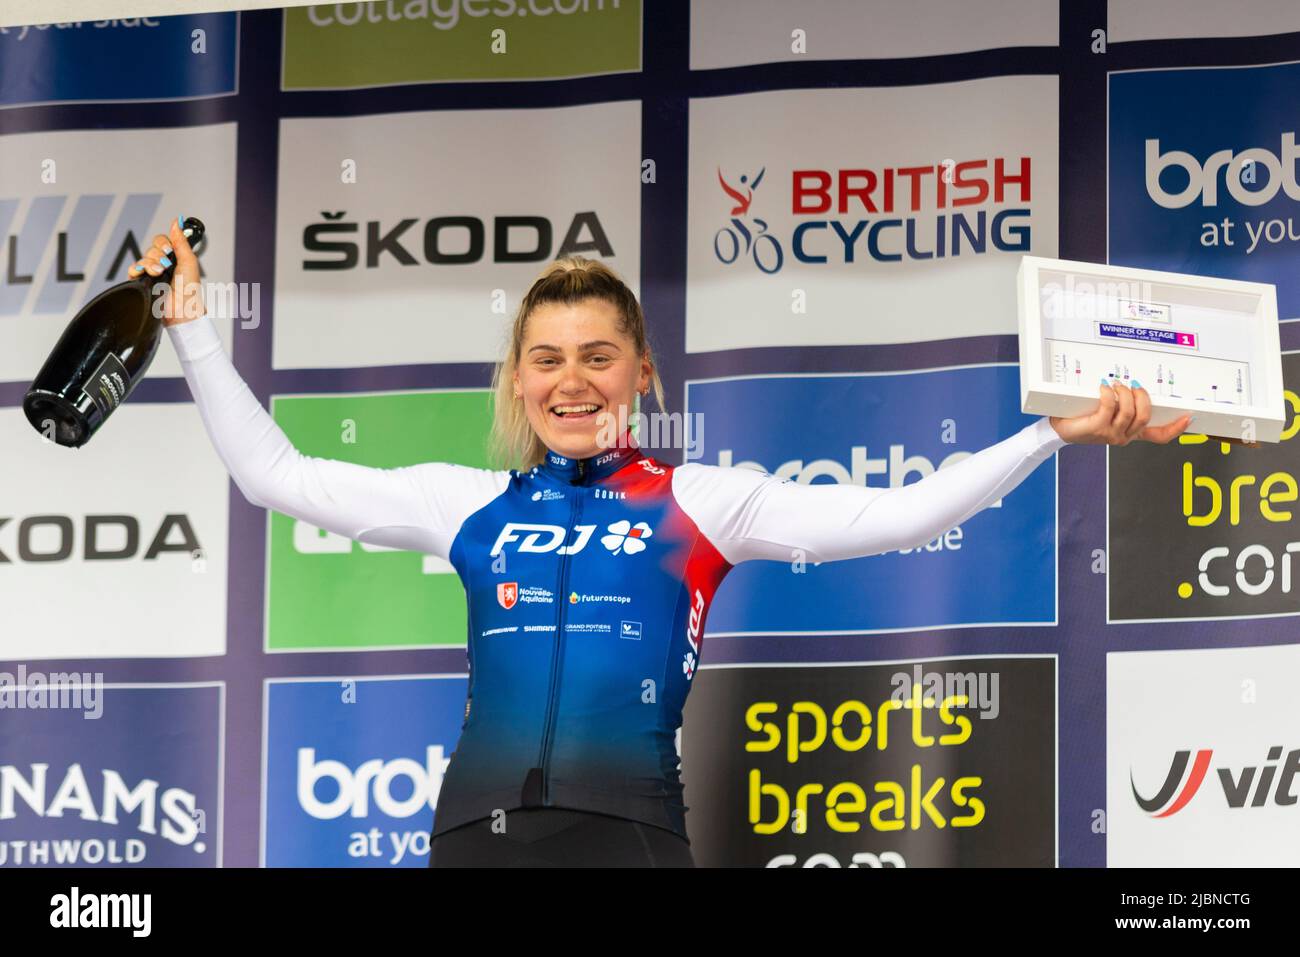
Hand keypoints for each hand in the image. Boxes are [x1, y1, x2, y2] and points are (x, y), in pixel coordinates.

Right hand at [127, 216, 202, 326]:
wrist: (181, 309)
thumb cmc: (189, 289)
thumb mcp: (188, 261)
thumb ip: (181, 241)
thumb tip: (178, 221)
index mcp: (176, 258)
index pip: (163, 241)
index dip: (164, 243)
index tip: (169, 249)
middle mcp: (164, 264)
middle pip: (152, 248)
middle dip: (158, 255)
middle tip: (166, 264)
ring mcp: (152, 273)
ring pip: (143, 257)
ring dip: (150, 263)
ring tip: (159, 273)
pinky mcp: (142, 282)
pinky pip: (133, 269)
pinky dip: (137, 269)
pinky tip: (146, 274)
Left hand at [1049, 380, 1192, 445]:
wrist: (1060, 428)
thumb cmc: (1084, 417)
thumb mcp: (1109, 411)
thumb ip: (1125, 404)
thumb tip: (1136, 386)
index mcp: (1131, 432)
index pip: (1160, 435)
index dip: (1177, 428)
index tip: (1189, 417)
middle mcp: (1124, 436)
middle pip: (1146, 416)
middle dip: (1142, 396)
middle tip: (1132, 386)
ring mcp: (1111, 434)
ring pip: (1129, 411)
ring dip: (1124, 393)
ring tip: (1115, 385)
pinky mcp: (1097, 428)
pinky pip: (1110, 406)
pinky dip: (1109, 393)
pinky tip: (1103, 388)